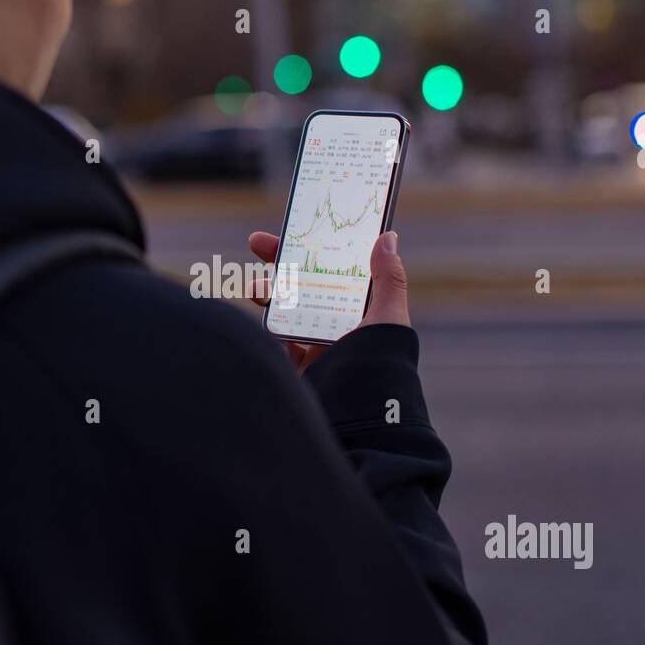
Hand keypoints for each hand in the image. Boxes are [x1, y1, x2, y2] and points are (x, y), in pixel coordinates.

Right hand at [246, 229, 410, 373]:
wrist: (358, 415)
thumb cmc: (379, 364)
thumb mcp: (388, 318)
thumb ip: (388, 279)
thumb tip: (387, 237)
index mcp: (362, 311)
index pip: (337, 270)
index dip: (318, 249)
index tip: (297, 229)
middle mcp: (340, 327)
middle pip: (307, 285)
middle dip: (282, 262)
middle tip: (258, 242)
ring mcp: (318, 348)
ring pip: (288, 310)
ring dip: (269, 294)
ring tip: (256, 288)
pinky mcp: (301, 370)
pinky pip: (279, 344)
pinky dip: (268, 328)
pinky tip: (261, 316)